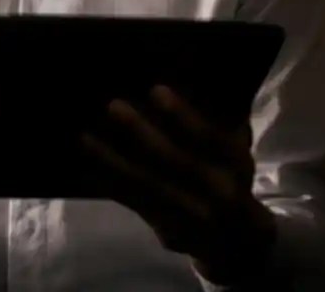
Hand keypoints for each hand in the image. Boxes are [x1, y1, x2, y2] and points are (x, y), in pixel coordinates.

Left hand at [81, 85, 276, 285]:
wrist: (238, 243)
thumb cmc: (231, 180)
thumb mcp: (235, 154)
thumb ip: (218, 124)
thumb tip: (188, 81)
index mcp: (236, 166)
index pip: (210, 139)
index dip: (183, 116)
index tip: (156, 90)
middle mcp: (218, 192)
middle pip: (176, 161)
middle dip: (142, 133)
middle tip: (113, 106)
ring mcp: (192, 216)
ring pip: (148, 185)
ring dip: (114, 159)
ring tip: (87, 136)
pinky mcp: (169, 231)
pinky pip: (135, 203)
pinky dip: (111, 183)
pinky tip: (89, 165)